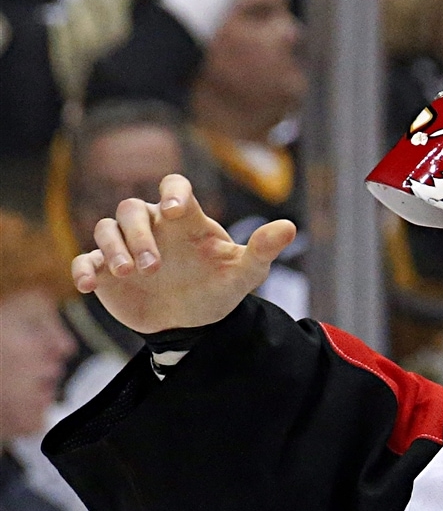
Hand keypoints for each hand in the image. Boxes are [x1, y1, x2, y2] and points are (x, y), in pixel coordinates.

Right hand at [70, 175, 295, 333]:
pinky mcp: (106, 269)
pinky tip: (89, 285)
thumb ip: (263, 250)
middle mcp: (153, 226)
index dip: (174, 191)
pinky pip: (86, 259)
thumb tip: (289, 227)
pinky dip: (84, 268)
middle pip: (133, 209)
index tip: (177, 210)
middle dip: (140, 234)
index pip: (175, 186)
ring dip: (114, 248)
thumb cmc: (219, 288)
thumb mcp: (245, 274)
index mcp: (186, 219)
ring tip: (129, 273)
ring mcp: (126, 246)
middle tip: (153, 266)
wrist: (194, 324)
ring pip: (106, 229)